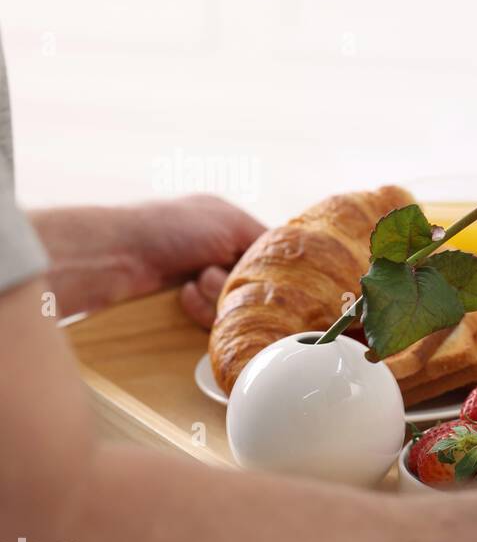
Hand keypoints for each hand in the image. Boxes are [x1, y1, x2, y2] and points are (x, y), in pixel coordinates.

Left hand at [128, 195, 264, 327]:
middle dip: (238, 283)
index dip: (273, 268)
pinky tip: (183, 295)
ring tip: (194, 282)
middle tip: (213, 273)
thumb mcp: (229, 222)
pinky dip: (200, 309)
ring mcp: (201, 278)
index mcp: (230, 224)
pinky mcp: (186, 304)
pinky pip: (213, 319)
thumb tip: (294, 258)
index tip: (273, 279)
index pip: (270, 253)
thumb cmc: (170, 228)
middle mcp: (218, 250)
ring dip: (216, 297)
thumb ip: (266, 239)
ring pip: (236, 305)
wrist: (117, 255)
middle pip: (255, 283)